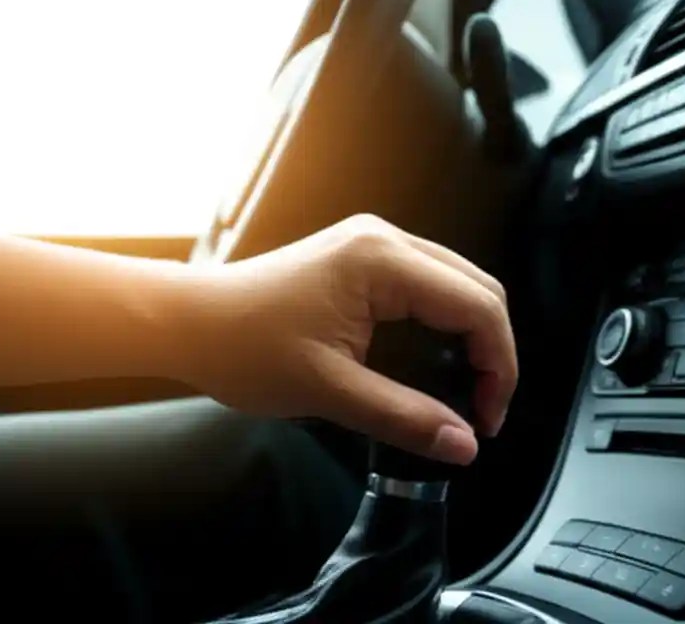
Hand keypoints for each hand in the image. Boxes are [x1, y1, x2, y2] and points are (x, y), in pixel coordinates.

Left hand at [177, 215, 517, 464]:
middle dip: (491, 351)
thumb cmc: (242, 347)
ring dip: (471, 337)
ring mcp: (372, 245)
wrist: (188, 323)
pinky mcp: (361, 258)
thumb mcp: (329, 391)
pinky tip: (438, 364)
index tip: (487, 418)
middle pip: (477, 289)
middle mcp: (384, 240)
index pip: (477, 306)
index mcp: (382, 260)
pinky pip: (427, 286)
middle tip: (483, 410)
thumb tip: (462, 445)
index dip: (497, 365)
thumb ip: (404, 418)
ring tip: (466, 392)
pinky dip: (444, 325)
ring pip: (457, 286)